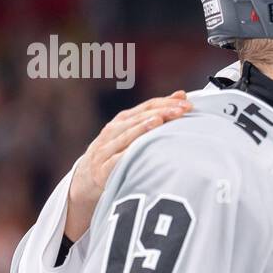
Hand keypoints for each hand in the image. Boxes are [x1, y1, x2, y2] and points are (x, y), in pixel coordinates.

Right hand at [65, 92, 191, 240]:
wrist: (86, 178)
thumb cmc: (117, 152)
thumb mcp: (133, 130)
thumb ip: (156, 113)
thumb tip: (181, 95)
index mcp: (123, 120)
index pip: (147, 107)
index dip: (166, 103)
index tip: (186, 104)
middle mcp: (113, 131)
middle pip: (139, 118)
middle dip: (162, 113)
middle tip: (181, 111)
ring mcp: (106, 149)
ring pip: (126, 136)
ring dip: (143, 127)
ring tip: (159, 120)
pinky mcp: (103, 169)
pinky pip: (116, 160)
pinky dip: (127, 154)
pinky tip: (139, 150)